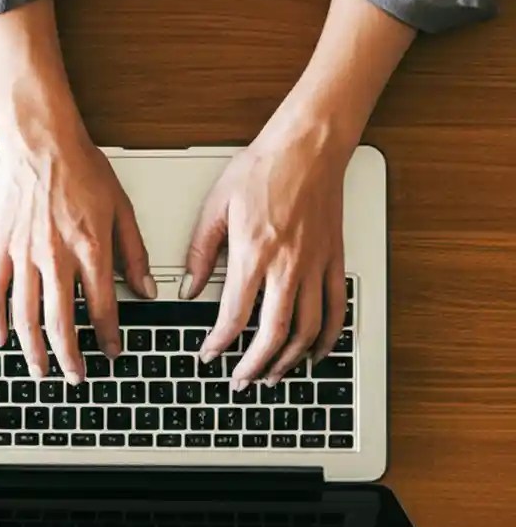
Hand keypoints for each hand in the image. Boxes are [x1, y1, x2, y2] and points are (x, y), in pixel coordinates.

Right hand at [0, 126, 154, 382]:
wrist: (41, 142)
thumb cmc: (80, 167)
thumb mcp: (122, 209)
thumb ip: (134, 253)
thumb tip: (147, 288)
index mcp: (90, 251)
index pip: (102, 310)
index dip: (109, 338)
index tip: (111, 353)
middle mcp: (56, 259)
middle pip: (62, 325)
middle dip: (70, 358)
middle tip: (76, 376)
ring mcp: (24, 256)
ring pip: (27, 317)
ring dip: (35, 350)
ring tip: (41, 370)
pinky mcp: (1, 248)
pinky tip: (2, 337)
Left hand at [181, 0, 414, 387]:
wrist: (309, 145)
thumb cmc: (263, 168)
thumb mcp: (216, 206)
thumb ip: (201, 252)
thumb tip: (190, 288)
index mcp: (254, 252)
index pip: (235, 315)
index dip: (220, 344)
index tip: (209, 355)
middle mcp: (288, 264)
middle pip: (274, 333)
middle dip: (255, 365)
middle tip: (241, 381)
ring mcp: (316, 264)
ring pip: (307, 329)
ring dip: (289, 360)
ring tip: (272, 375)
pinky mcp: (333, 260)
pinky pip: (336, 309)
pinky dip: (327, 337)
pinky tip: (315, 353)